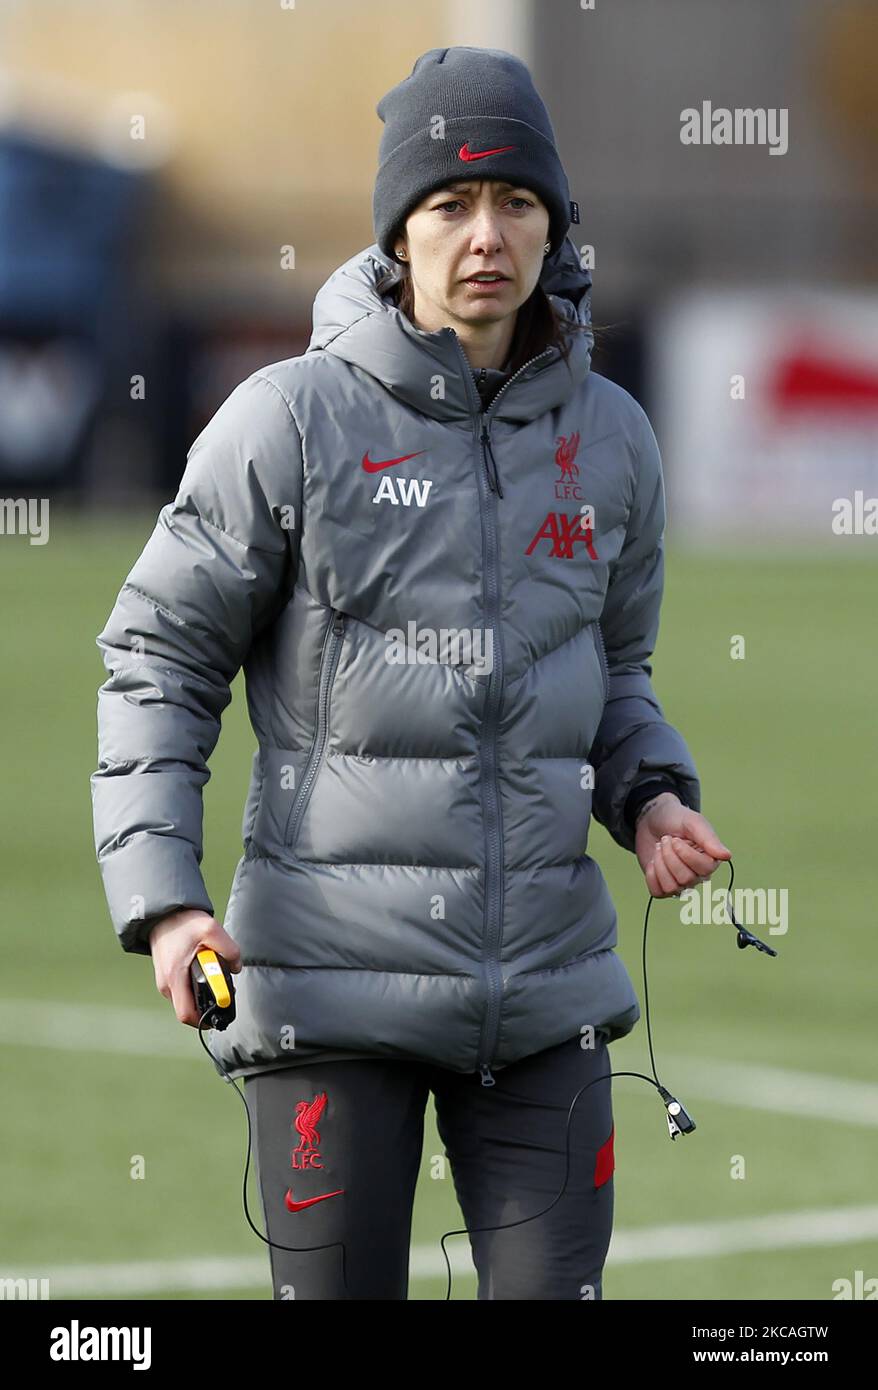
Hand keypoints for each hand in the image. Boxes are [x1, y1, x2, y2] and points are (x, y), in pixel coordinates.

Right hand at [149, 908, 241, 1026]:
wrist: (163, 913)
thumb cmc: (182, 922)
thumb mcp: (211, 929)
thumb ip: (229, 949)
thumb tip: (236, 967)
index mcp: (174, 978)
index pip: (186, 1014)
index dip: (205, 1018)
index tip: (221, 1009)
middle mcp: (166, 984)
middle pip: (188, 1009)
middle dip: (208, 1004)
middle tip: (222, 990)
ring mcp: (165, 981)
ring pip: (187, 999)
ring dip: (203, 993)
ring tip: (215, 977)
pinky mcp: (168, 976)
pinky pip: (184, 989)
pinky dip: (196, 985)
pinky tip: (206, 971)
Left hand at [634, 792, 730, 898]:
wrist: (652, 819)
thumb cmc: (676, 819)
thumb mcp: (693, 822)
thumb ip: (709, 838)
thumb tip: (726, 856)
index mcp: (710, 859)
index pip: (705, 869)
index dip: (686, 855)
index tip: (675, 839)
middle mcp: (698, 875)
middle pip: (685, 879)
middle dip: (669, 856)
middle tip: (666, 841)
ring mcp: (680, 883)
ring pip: (671, 887)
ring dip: (659, 864)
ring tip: (659, 849)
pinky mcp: (663, 887)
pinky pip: (657, 892)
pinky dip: (651, 876)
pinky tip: (653, 861)